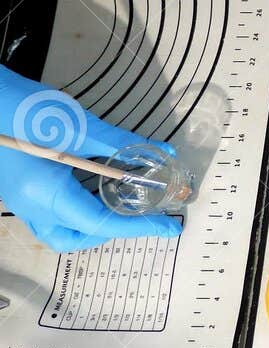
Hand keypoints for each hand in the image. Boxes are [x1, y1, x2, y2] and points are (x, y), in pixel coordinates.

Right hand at [0, 67, 180, 251]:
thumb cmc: (27, 111)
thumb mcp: (81, 127)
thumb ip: (122, 144)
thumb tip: (161, 152)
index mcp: (47, 198)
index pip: (100, 224)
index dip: (139, 226)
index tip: (170, 227)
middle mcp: (31, 207)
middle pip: (74, 237)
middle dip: (110, 230)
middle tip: (138, 212)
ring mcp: (21, 199)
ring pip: (59, 228)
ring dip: (93, 220)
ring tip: (121, 198)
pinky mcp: (18, 187)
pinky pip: (50, 211)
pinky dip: (77, 205)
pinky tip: (95, 183)